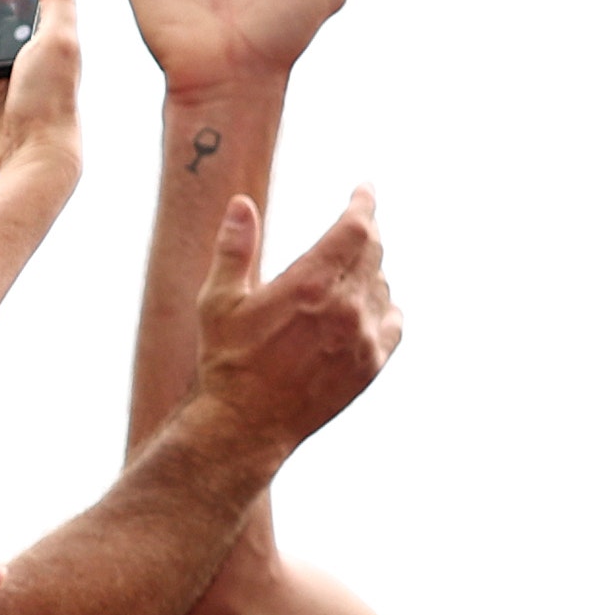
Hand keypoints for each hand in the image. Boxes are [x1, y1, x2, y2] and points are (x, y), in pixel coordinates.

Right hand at [176, 190, 401, 469]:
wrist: (245, 425)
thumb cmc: (226, 360)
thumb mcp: (219, 300)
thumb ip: (234, 248)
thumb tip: (241, 204)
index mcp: (310, 284)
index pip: (357, 228)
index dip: (364, 203)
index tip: (364, 189)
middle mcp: (345, 308)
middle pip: (373, 252)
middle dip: (364, 232)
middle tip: (353, 224)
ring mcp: (362, 339)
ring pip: (383, 286)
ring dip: (369, 270)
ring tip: (347, 270)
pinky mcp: (371, 367)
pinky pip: (394, 323)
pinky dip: (385, 306)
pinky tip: (370, 306)